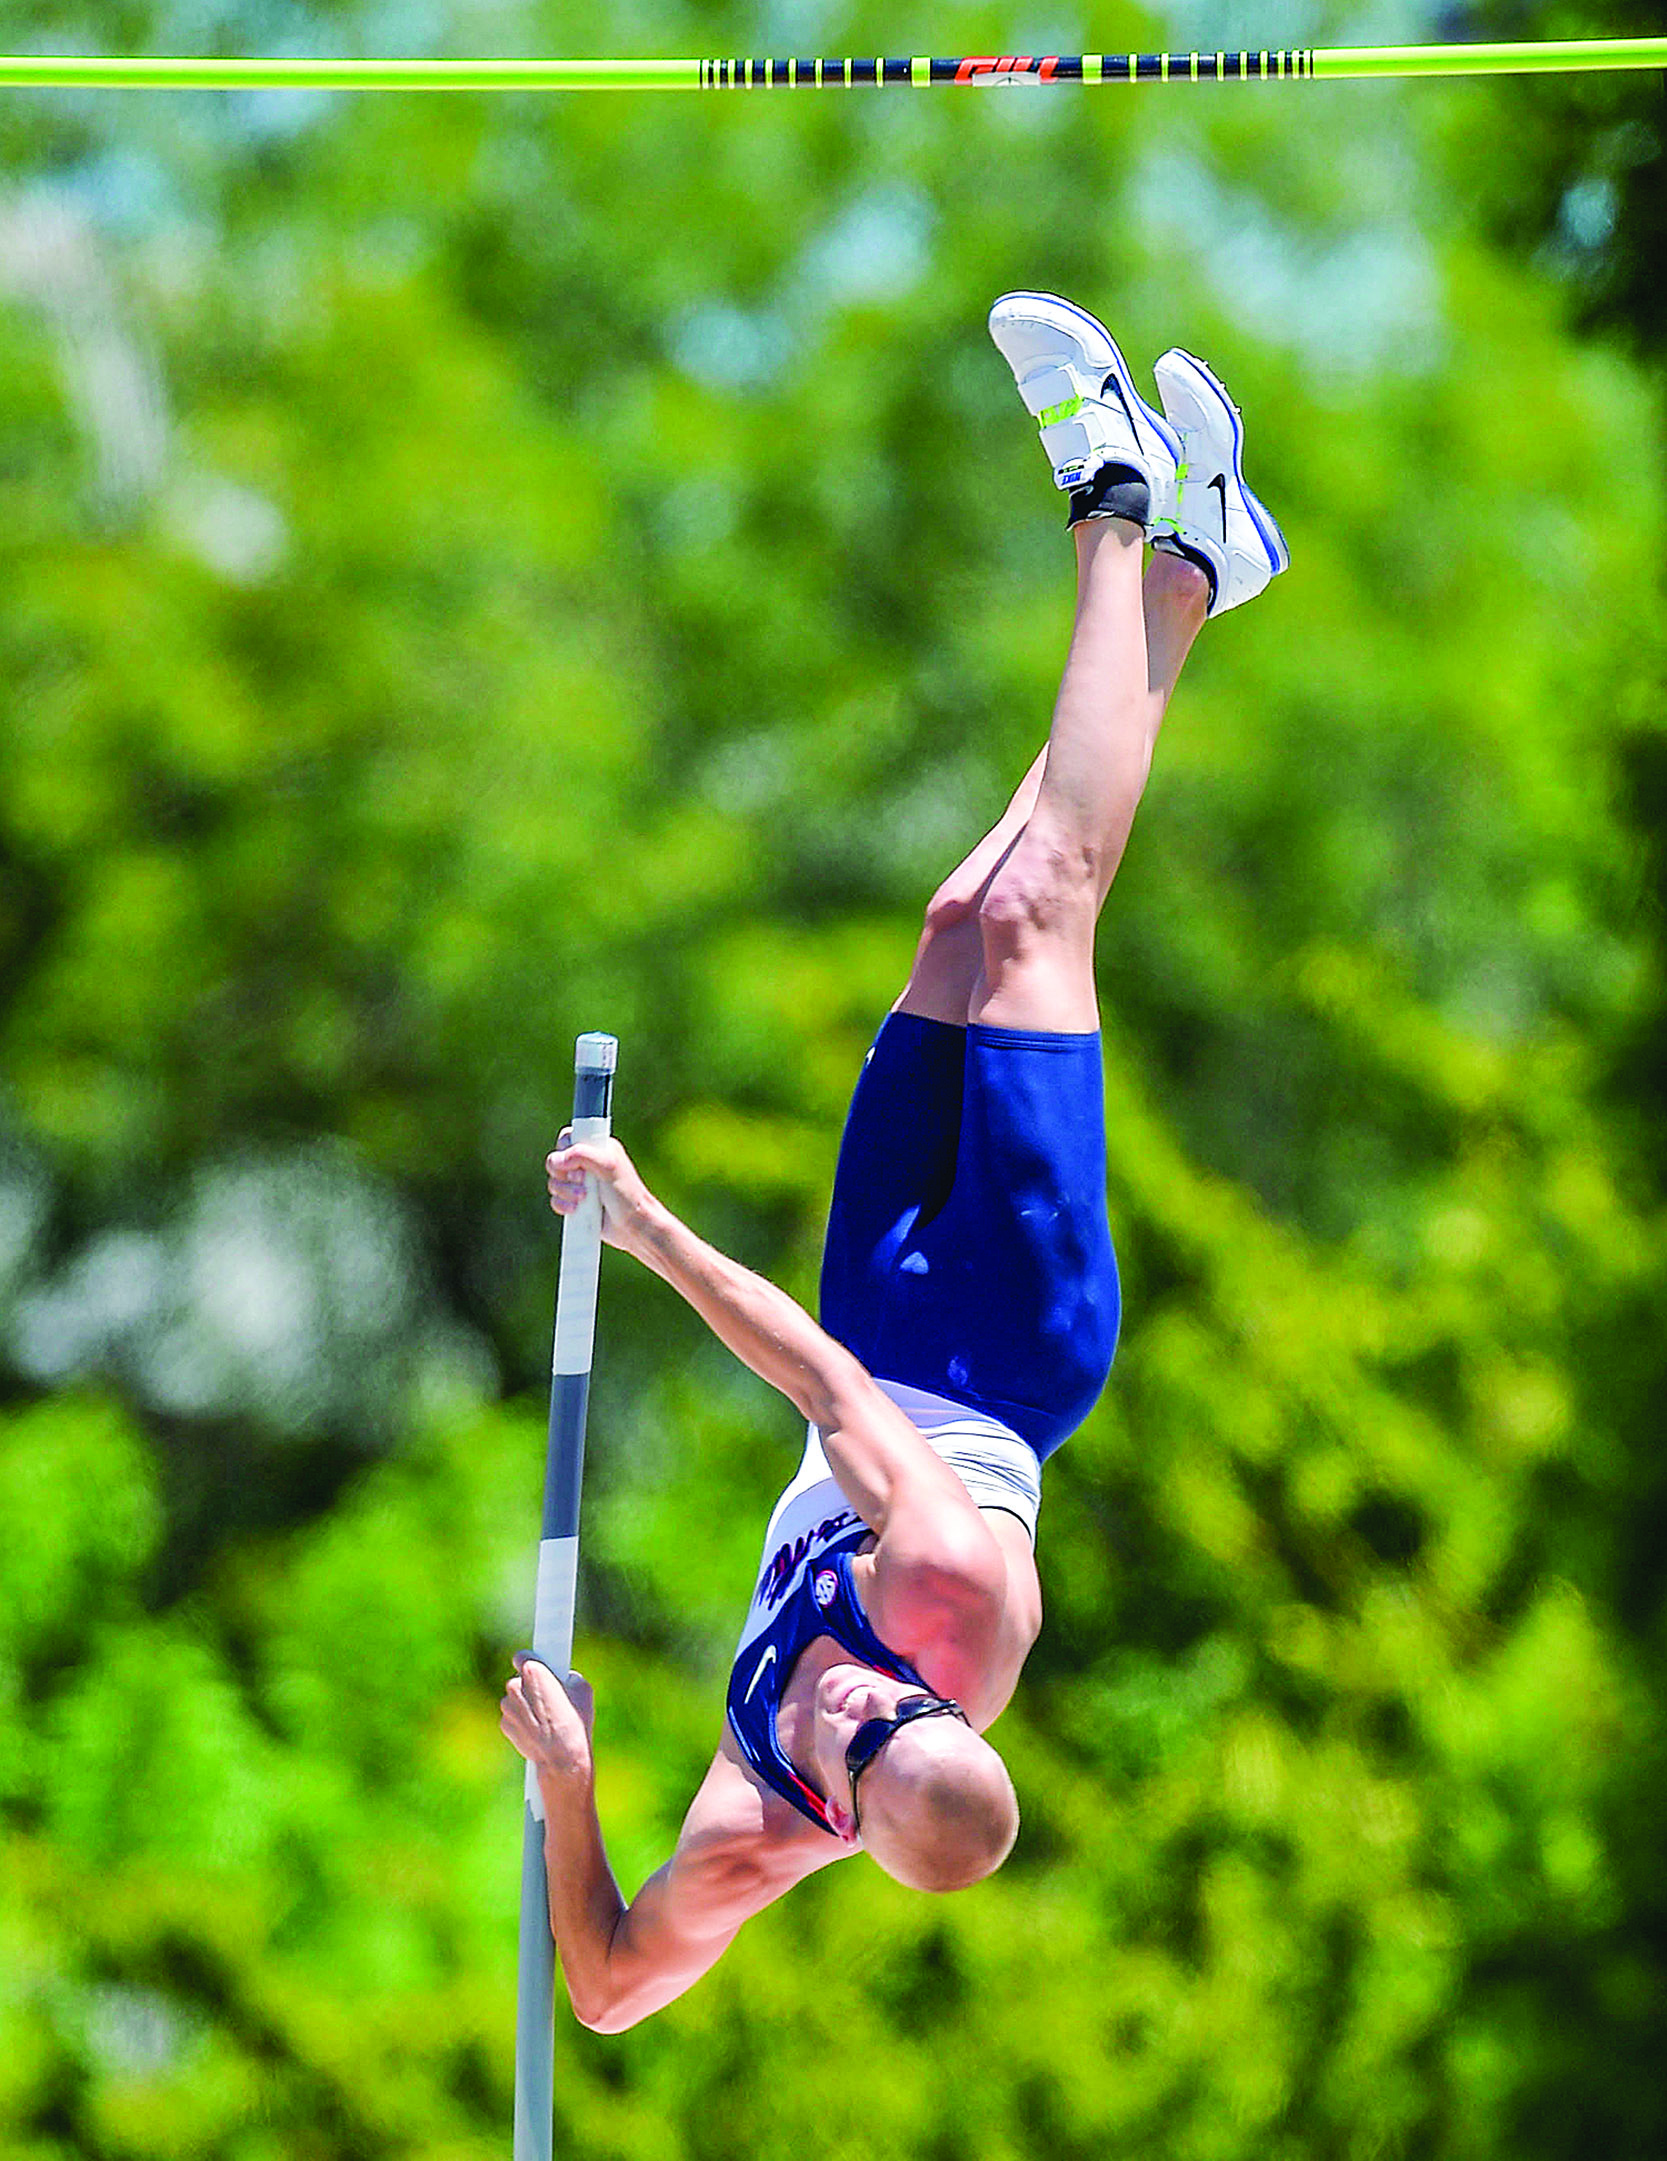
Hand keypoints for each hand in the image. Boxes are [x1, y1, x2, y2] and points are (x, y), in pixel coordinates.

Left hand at [500, 1654, 596, 1779]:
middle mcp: (515, 1686)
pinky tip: (537, 1729)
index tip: (538, 1666)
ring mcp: (507, 1707)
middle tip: (549, 1696)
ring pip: (515, 1699)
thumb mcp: (583, 1691)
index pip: (523, 1656)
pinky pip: (513, 1716)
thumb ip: (570, 1677)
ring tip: (545, 1717)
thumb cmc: (574, 1724)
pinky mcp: (504, 1725)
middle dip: (532, 1686)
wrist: (561, 1759)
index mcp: (534, 1672)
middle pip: (520, 1679)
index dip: (531, 1662)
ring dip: (526, 1704)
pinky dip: (521, 1720)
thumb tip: (566, 1678)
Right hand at [545, 1130, 653, 1250]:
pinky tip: (575, 1209)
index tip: (575, 1161)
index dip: (564, 1149)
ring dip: (565, 1191)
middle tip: (582, 1180)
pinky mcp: (574, 1202)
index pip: (567, 1138)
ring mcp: (578, 1184)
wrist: (632, 1225)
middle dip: (564, 1173)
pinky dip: (562, 1204)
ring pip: (554, 1182)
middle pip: (555, 1161)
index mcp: (596, 1148)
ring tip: (584, 1198)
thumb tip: (556, 1159)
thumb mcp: (608, 1166)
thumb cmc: (626, 1193)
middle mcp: (585, 1164)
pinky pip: (555, 1200)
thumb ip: (582, 1154)